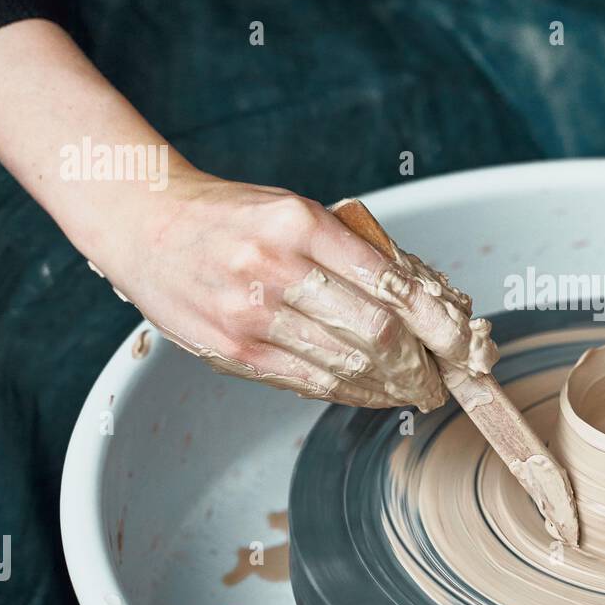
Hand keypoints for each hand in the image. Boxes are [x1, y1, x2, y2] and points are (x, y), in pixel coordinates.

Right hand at [90, 171, 495, 409]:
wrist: (144, 225)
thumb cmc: (234, 217)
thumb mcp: (298, 210)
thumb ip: (355, 253)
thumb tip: (426, 303)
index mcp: (300, 224)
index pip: (390, 284)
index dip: (436, 323)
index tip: (460, 341)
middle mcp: (275, 269)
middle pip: (376, 333)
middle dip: (421, 365)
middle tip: (441, 378)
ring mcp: (249, 315)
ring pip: (346, 366)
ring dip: (392, 387)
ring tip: (414, 390)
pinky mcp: (232, 352)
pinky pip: (309, 383)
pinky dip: (352, 393)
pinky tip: (373, 393)